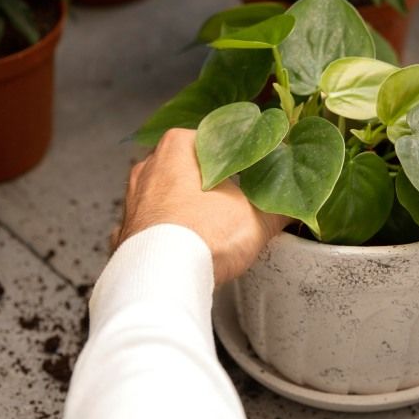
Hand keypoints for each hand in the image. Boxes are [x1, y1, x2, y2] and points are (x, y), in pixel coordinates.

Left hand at [113, 128, 289, 284]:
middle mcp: (148, 167)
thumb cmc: (205, 236)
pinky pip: (150, 228)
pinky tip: (183, 248)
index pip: (212, 139)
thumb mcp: (257, 218)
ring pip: (165, 196)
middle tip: (234, 201)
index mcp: (178, 146)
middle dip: (208, 183)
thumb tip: (294, 208)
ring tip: (211, 228)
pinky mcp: (124, 234)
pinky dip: (166, 236)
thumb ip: (279, 209)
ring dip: (185, 209)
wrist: (164, 279)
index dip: (235, 156)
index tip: (250, 171)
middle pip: (186, 167)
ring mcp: (132, 200)